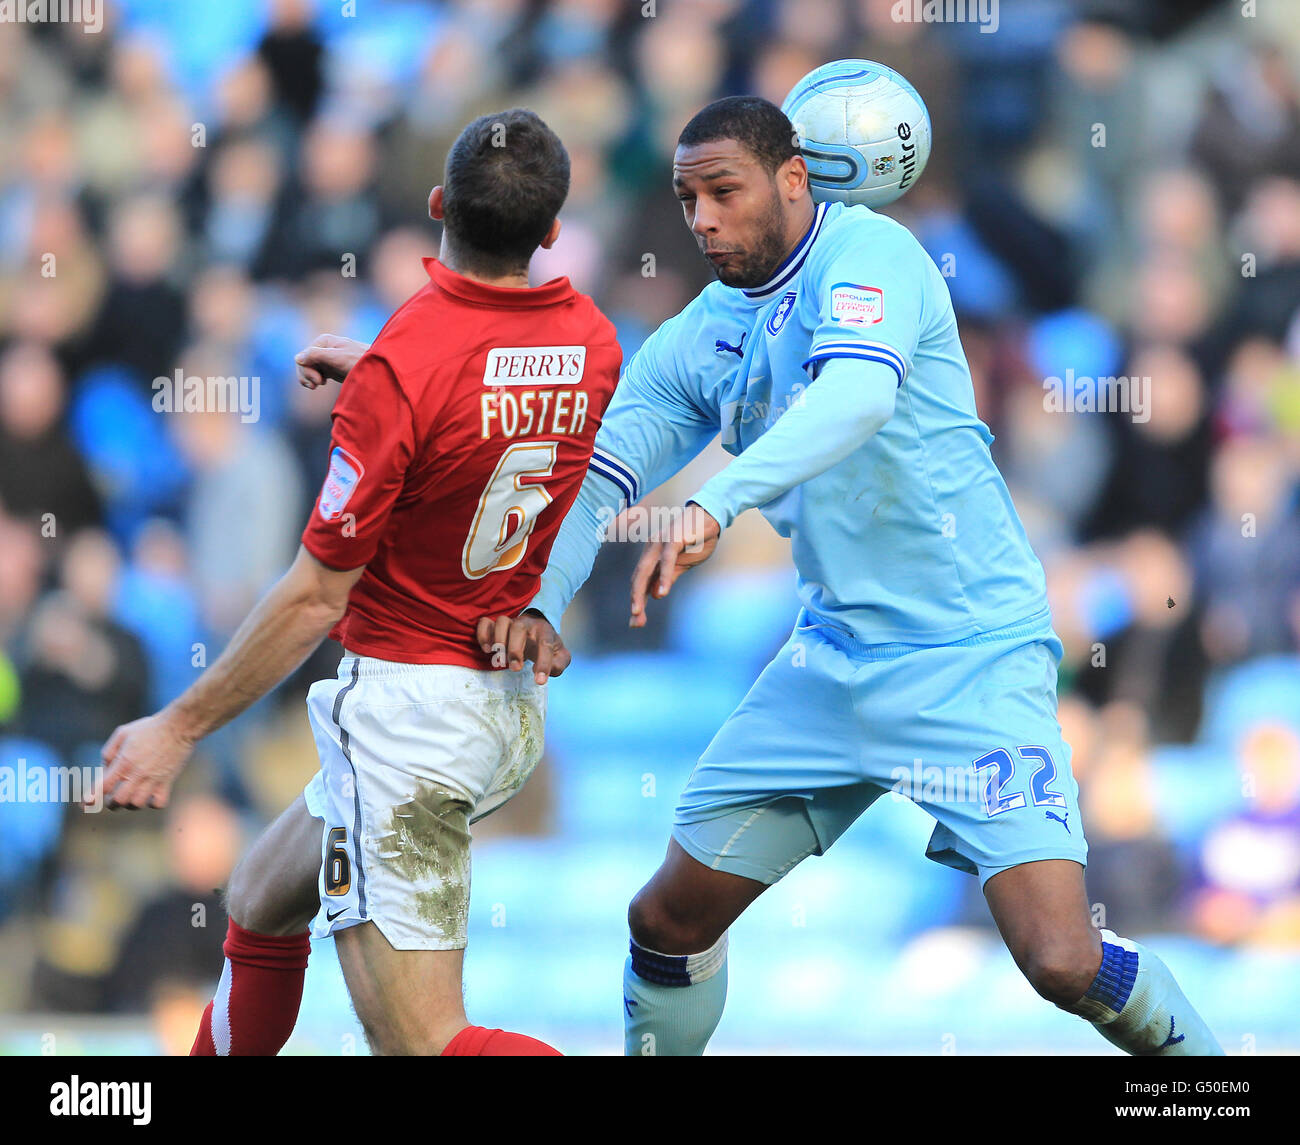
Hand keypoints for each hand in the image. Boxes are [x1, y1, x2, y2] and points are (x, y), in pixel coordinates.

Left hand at [89, 710, 197, 810]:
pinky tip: (150, 797)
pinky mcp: (167, 781)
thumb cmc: (149, 728)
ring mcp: (153, 779)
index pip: (103, 786)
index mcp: (124, 761)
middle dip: (113, 803)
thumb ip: (109, 751)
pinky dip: (152, 804)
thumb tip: (105, 769)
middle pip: (119, 800)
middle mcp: (137, 773)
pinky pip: (159, 803)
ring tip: (131, 797)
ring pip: (137, 804)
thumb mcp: (123, 733)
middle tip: (113, 800)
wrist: (179, 726)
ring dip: (131, 804)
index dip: (92, 797)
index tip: (86, 804)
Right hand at [295, 334, 369, 388]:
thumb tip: (297, 358)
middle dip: (307, 375)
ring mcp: (328, 359)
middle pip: (304, 363)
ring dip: (310, 378)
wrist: (379, 369)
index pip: (304, 357)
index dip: (307, 370)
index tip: (319, 381)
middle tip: (316, 385)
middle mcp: (324, 348)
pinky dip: (316, 380)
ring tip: (317, 385)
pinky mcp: (332, 369)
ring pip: (309, 369)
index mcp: (324, 341)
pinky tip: (321, 384)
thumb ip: (317, 356)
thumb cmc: (361, 361)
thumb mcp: (338, 357)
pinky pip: (317, 373)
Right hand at [476, 609, 571, 684]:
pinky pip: (485, 623)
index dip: (543, 663)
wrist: (536, 631)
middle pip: (519, 628)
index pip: (545, 644)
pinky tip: (487, 650)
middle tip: (515, 669)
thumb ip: (560, 664)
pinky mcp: (495, 625)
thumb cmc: (546, 646)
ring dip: (499, 641)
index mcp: (544, 630)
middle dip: (515, 650)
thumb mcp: (559, 656)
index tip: (539, 681)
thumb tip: (551, 670)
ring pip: (502, 622)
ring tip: (500, 659)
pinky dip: (483, 635)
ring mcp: (510, 623)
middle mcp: (526, 624)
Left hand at [629, 503, 719, 627]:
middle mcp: (651, 549)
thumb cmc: (696, 539)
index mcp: (652, 556)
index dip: (637, 601)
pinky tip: (663, 593)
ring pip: (645, 571)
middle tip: (634, 621)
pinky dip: (663, 577)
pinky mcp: (672, 539)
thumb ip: (668, 578)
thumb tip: (655, 595)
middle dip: (635, 600)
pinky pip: (665, 561)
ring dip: (640, 592)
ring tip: (638, 612)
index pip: (641, 581)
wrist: (710, 516)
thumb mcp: (682, 564)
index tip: (636, 622)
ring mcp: (660, 543)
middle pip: (638, 578)